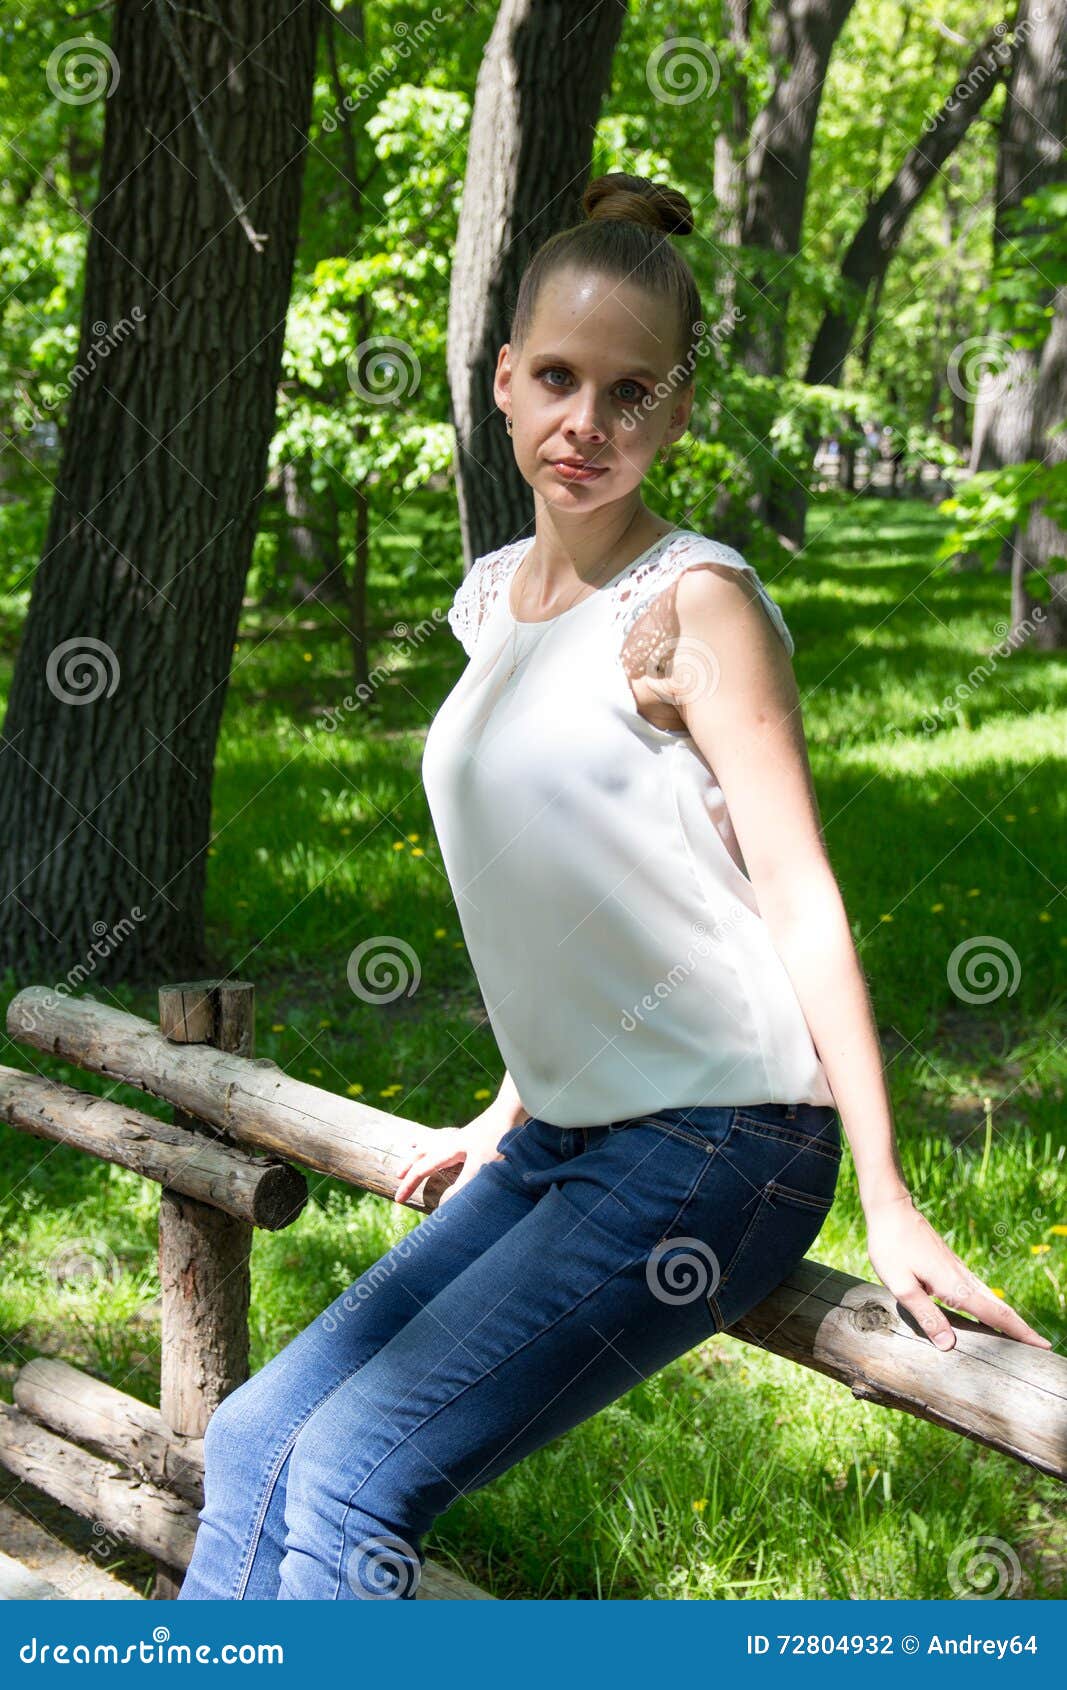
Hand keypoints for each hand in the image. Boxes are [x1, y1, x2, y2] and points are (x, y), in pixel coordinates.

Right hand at [392, 1109, 519, 1207]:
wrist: (513, 1110)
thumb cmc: (498, 1140)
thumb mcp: (480, 1167)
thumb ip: (461, 1187)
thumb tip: (442, 1207)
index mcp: (448, 1150)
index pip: (422, 1169)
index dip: (409, 1185)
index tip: (398, 1199)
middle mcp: (451, 1141)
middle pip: (423, 1152)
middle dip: (409, 1165)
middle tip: (397, 1174)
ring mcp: (463, 1135)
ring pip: (434, 1140)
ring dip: (421, 1146)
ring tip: (412, 1145)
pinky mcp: (475, 1132)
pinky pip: (450, 1134)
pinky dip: (441, 1136)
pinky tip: (447, 1136)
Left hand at [864, 1192, 1053, 1351]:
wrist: (892, 1210)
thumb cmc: (891, 1246)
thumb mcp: (901, 1285)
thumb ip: (925, 1315)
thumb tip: (949, 1346)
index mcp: (954, 1286)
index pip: (995, 1314)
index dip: (1019, 1333)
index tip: (1042, 1346)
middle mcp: (963, 1278)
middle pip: (999, 1308)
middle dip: (1021, 1329)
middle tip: (1041, 1347)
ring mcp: (958, 1270)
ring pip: (990, 1298)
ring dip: (1008, 1318)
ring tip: (1021, 1337)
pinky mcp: (951, 1266)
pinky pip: (979, 1292)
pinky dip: (992, 1306)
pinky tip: (989, 1313)